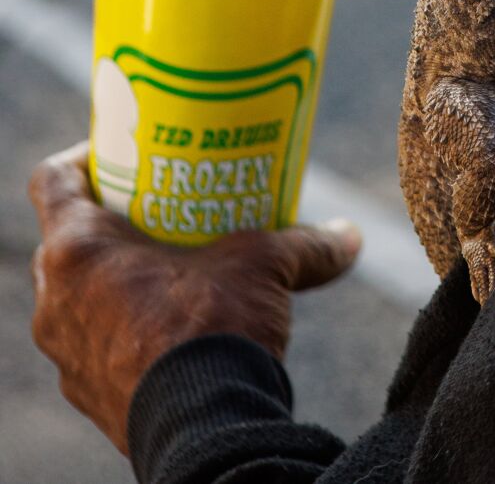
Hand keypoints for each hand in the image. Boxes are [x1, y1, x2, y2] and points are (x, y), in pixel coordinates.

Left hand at [29, 143, 360, 454]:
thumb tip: (350, 236)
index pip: (54, 181)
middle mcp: (56, 300)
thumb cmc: (216, 332)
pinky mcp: (87, 392)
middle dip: (111, 221)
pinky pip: (94, 341)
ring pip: (78, 294)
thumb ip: (306, 245)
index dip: (84, 158)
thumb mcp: (265, 266)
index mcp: (79, 250)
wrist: (206, 430)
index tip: (125, 155)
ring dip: (115, 278)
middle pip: (67, 239)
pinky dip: (122, 326)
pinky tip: (171, 323)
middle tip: (160, 206)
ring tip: (171, 267)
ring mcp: (66, 352)